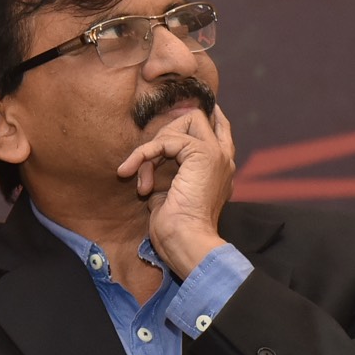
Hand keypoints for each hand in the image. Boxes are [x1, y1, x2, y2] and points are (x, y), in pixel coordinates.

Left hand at [117, 104, 235, 276]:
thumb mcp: (170, 193)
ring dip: (153, 148)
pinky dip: (144, 155)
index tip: (175, 114)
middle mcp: (223, 157)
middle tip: (148, 164)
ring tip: (143, 180)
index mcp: (220, 167)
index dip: (197, 116)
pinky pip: (166, 140)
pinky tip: (131, 174)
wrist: (186, 240)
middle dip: (164, 134)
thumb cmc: (175, 227)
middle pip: (197, 118)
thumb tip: (150, 161)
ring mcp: (216, 154)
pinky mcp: (203, 154)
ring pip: (183, 123)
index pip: (218, 128)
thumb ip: (168, 171)